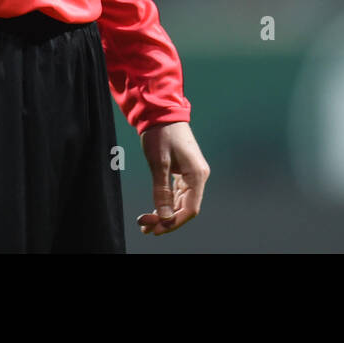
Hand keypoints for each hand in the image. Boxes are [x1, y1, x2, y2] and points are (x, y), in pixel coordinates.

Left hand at [137, 121, 209, 235]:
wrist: (162, 113)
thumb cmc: (161, 135)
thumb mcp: (159, 164)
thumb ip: (162, 192)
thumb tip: (165, 218)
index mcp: (197, 175)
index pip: (190, 209)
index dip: (172, 222)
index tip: (154, 229)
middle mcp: (198, 177)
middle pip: (185, 208)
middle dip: (166, 220)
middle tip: (144, 227)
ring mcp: (192, 175)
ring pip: (181, 203)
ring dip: (165, 214)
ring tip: (145, 224)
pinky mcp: (184, 172)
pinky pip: (177, 194)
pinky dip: (166, 203)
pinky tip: (154, 211)